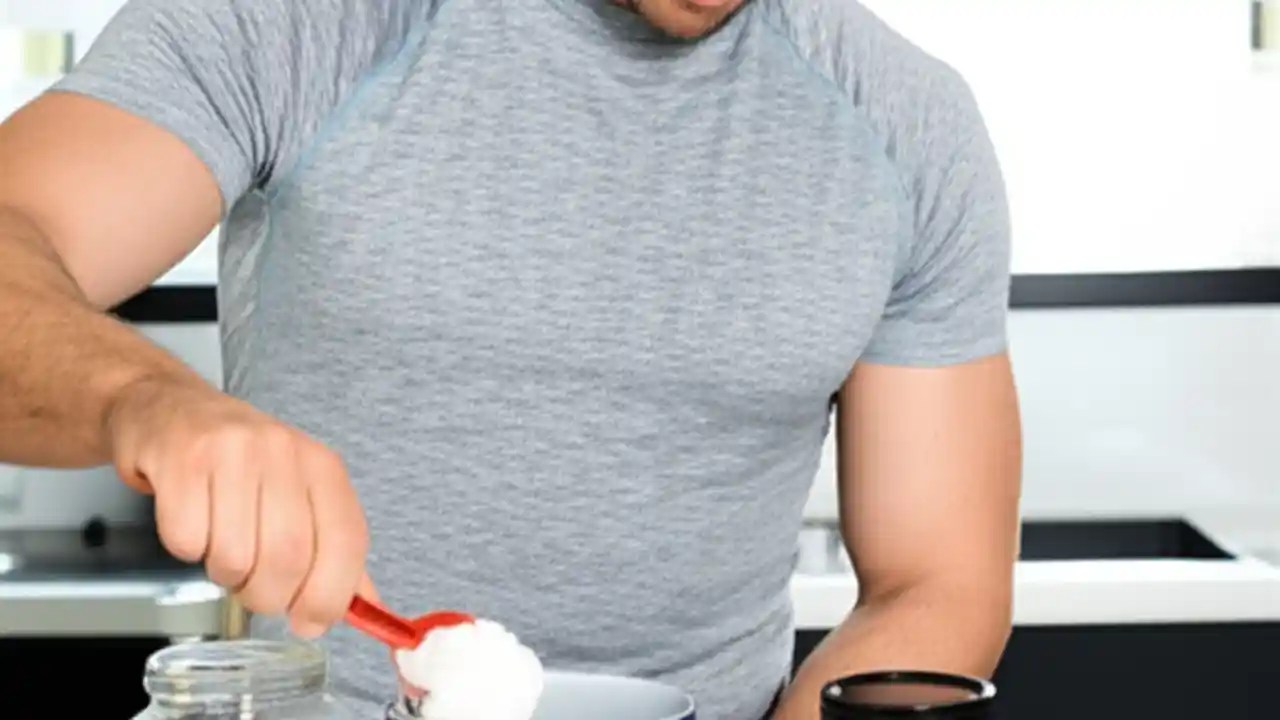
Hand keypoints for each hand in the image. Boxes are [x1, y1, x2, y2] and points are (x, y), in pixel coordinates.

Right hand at [106, 376, 369, 637]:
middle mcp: (285, 452)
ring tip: (220, 546)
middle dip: (268, 596)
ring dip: (224, 574)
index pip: (346, 542)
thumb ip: (334, 550)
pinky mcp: (182, 460)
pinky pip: (186, 540)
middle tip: (254, 590)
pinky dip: (186, 549)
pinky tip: (191, 521)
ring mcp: (232, 452)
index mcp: (323, 465)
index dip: (330, 596)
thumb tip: (367, 607)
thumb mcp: (299, 493)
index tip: (310, 622)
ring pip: (234, 557)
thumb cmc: (241, 462)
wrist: (172, 409)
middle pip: (289, 559)